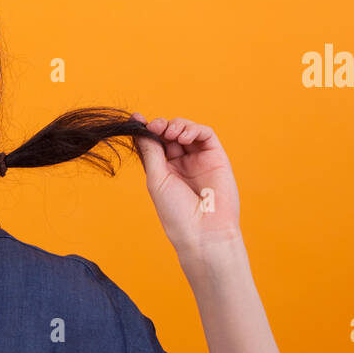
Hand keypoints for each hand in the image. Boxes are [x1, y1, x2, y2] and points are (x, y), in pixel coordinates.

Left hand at [129, 114, 241, 255]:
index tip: (136, 120)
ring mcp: (199, 160)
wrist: (203, 232)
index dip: (147, 130)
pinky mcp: (216, 158)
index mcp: (164, 171)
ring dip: (177, 125)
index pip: (154, 143)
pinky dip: (194, 129)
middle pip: (169, 133)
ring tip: (171, 133)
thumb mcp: (157, 178)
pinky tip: (184, 137)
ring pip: (187, 130)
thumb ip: (150, 151)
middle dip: (161, 125)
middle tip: (155, 127)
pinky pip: (206, 134)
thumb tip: (138, 126)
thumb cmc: (176, 212)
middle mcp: (182, 164)